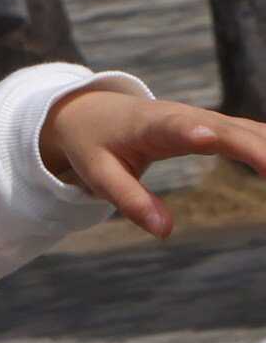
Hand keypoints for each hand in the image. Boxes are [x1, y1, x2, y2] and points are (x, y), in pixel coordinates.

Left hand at [41, 86, 265, 236]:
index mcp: (149, 126)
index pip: (173, 127)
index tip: (208, 138)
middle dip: (256, 150)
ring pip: (247, 130)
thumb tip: (164, 232)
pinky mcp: (216, 126)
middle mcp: (184, 117)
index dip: (190, 131)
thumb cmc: (95, 144)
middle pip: (227, 131)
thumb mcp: (99, 174)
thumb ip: (130, 201)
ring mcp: (204, 119)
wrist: (93, 110)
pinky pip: (251, 134)